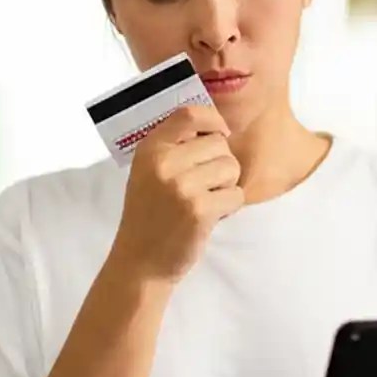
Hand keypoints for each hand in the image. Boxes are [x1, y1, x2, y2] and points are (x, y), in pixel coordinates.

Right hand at [109, 105, 243, 283]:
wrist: (140, 262)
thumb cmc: (150, 216)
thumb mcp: (148, 173)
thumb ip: (175, 147)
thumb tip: (217, 126)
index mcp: (150, 149)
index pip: (189, 114)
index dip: (213, 120)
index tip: (221, 133)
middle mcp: (164, 163)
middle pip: (219, 144)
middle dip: (221, 163)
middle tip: (206, 186)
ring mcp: (182, 187)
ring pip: (231, 167)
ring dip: (227, 185)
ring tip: (207, 200)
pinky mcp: (199, 210)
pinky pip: (236, 195)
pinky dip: (229, 207)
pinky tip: (211, 217)